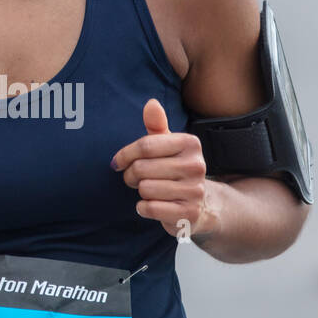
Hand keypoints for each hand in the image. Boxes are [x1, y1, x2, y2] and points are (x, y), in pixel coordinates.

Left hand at [112, 98, 216, 238]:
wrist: (201, 203)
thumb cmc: (175, 168)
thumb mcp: (166, 144)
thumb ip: (156, 124)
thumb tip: (151, 103)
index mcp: (190, 144)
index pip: (145, 146)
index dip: (124, 155)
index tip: (117, 162)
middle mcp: (197, 166)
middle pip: (142, 168)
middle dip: (130, 175)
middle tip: (134, 178)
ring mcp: (195, 191)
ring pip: (145, 188)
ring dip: (139, 191)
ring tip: (147, 190)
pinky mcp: (190, 214)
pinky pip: (151, 208)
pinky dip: (144, 208)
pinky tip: (150, 205)